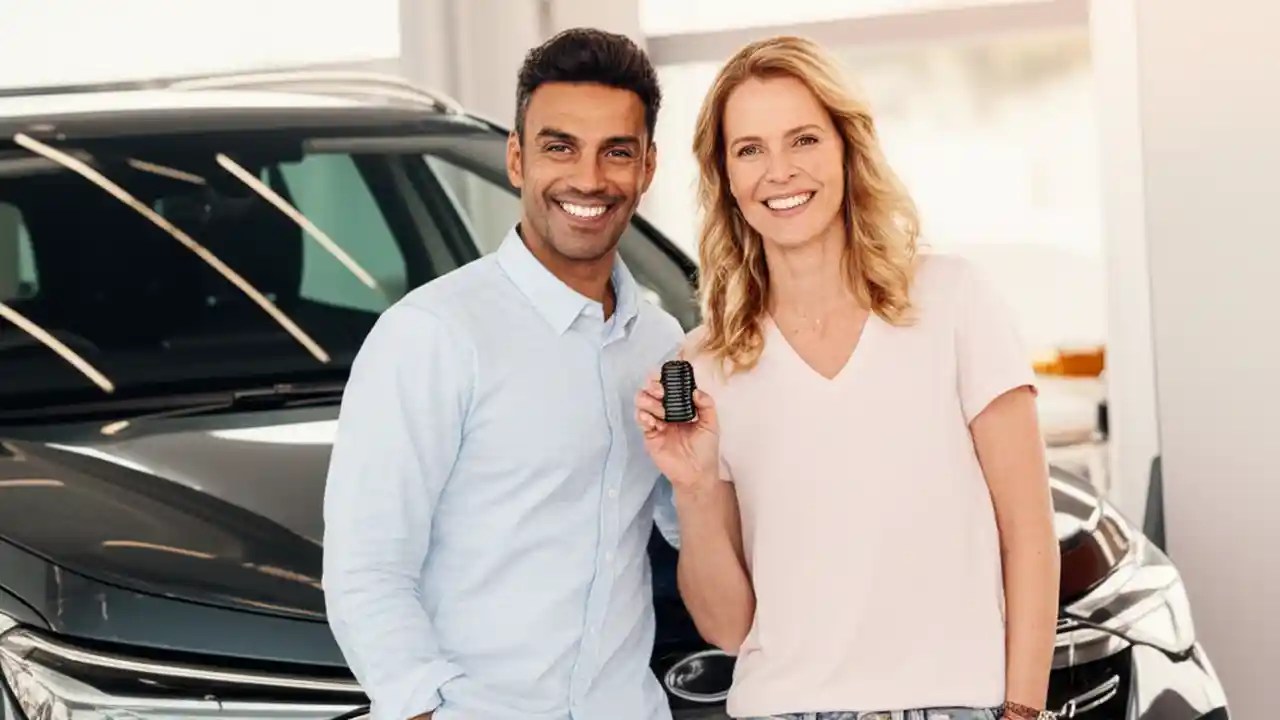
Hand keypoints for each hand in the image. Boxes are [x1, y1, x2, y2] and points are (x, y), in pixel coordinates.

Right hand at [634, 370, 719, 487]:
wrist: (697, 474)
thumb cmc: (705, 449)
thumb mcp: (711, 424)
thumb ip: (706, 404)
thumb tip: (694, 390)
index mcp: (680, 406)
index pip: (668, 386)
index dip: (663, 378)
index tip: (665, 376)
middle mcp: (666, 411)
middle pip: (650, 391)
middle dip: (652, 386)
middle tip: (660, 392)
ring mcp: (656, 423)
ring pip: (642, 403)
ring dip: (648, 401)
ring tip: (661, 411)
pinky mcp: (649, 436)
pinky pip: (641, 421)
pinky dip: (643, 417)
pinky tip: (652, 421)